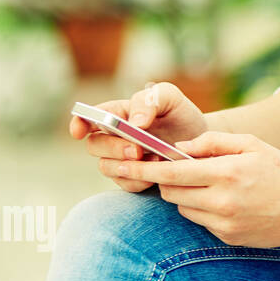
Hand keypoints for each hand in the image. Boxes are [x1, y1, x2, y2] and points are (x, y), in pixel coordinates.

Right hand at [70, 82, 207, 192]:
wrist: (200, 140)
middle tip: (137, 150)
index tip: (79, 131)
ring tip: (155, 159)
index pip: (88, 117)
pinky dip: (138, 181)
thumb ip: (149, 101)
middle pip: (95, 145)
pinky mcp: (132, 178)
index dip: (78, 123)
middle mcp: (113, 137)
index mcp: (116, 113)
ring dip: (127, 166)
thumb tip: (135, 123)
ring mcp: (120, 159)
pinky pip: (125, 183)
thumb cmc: (179, 115)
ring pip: (106, 167)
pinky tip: (156, 175)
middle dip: (113, 148)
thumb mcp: (169, 97)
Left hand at [112, 131, 279, 247]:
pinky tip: (230, 204)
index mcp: (227, 172)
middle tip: (184, 171)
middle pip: (171, 193)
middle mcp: (223, 200)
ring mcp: (224, 223)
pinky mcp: (228, 238)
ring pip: (183, 209)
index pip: (171, 172)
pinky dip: (205, 211)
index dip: (142, 169)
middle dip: (170, 181)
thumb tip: (177, 150)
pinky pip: (201, 222)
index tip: (119, 166)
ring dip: (188, 197)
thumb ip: (211, 143)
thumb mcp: (250, 144)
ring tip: (215, 187)